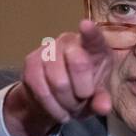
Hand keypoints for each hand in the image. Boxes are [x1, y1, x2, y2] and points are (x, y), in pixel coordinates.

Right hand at [3, 20, 115, 135]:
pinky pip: (42, 91)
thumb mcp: (97, 97)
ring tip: (70, 107)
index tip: (85, 25)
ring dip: (67, 103)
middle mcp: (69, 41)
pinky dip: (52, 108)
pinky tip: (59, 111)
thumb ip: (102, 100)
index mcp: (93, 46)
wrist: (55, 99)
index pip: (93, 37)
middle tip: (82, 100)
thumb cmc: (83, 90)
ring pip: (59, 83)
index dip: (90, 31)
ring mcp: (48, 49)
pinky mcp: (30, 62)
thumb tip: (104, 108)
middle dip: (83, 92)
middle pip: (79, 65)